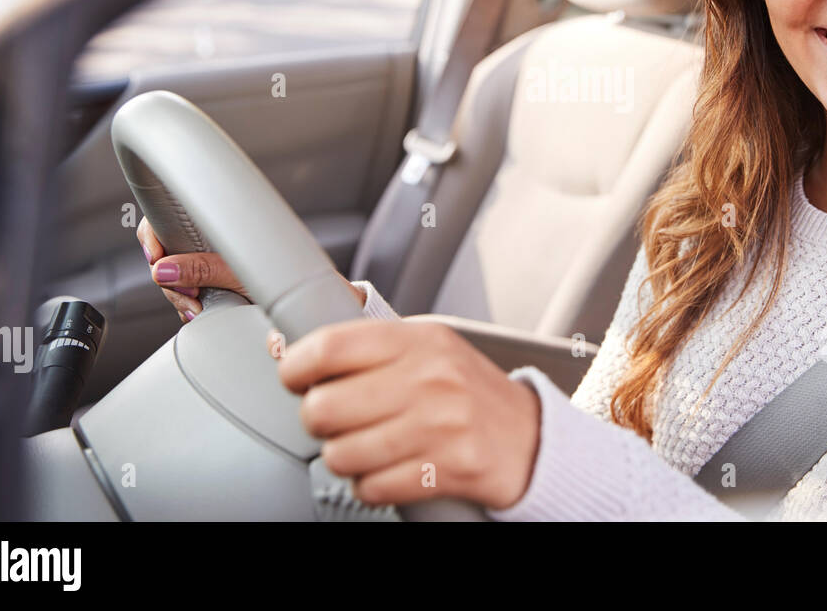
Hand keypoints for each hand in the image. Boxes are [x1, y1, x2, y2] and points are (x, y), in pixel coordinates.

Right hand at [137, 215, 364, 325]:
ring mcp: (207, 262)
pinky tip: (200, 312)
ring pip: (170, 278)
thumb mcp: (244, 272)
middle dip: (169, 280)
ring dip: (179, 295)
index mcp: (214, 224)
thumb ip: (204, 268)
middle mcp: (207, 240)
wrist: (311, 298)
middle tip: (191, 297)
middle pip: (164, 254)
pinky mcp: (210, 284)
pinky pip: (184, 293)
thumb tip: (162, 270)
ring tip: (199, 308)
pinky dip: (188, 305)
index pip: (167, 217)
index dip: (153, 235)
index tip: (156, 258)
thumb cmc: (288, 274)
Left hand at [277, 319, 541, 510]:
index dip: (295, 366)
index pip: (330, 346)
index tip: (294, 377)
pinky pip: (371, 487)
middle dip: (317, 419)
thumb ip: (375, 346)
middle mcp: (430, 379)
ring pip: (341, 453)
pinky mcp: (447, 469)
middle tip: (332, 419)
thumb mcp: (432, 348)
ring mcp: (440, 426)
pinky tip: (388, 468)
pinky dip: (370, 484)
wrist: (531, 439)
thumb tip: (300, 352)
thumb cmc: (470, 393)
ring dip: (343, 456)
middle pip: (324, 406)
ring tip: (365, 446)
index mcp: (420, 340)